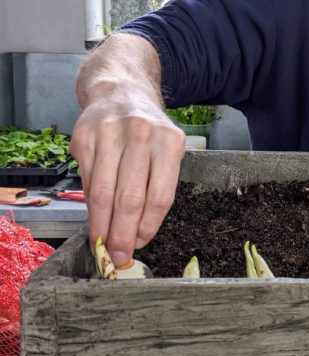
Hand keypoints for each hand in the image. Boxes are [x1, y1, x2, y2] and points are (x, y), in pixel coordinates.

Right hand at [70, 88, 185, 266]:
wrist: (121, 93)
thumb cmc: (149, 132)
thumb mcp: (166, 151)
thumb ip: (156, 186)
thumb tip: (137, 233)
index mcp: (170, 143)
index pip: (160, 195)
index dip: (148, 226)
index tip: (139, 245)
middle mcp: (141, 135)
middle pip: (130, 198)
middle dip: (122, 233)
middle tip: (118, 256)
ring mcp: (110, 133)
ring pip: (105, 192)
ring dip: (102, 224)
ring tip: (102, 243)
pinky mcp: (85, 136)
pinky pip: (88, 180)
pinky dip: (91, 203)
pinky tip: (95, 216)